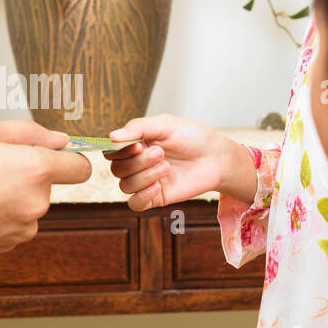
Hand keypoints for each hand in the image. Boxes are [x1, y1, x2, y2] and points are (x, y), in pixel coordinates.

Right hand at [0, 120, 91, 274]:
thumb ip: (30, 133)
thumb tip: (60, 140)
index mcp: (34, 170)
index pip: (80, 168)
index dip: (69, 159)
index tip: (54, 156)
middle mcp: (34, 204)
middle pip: (50, 186)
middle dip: (29, 175)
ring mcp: (20, 229)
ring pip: (30, 207)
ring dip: (13, 197)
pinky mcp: (5, 245)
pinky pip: (13, 225)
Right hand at [107, 114, 256, 210]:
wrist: (216, 157)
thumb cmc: (193, 137)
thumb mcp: (165, 124)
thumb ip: (138, 127)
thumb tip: (112, 136)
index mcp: (135, 144)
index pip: (111, 151)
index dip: (119, 150)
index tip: (138, 144)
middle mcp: (137, 163)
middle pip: (117, 169)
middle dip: (138, 162)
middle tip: (160, 153)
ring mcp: (145, 181)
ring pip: (125, 185)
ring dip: (144, 175)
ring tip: (166, 166)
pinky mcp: (155, 197)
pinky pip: (135, 203)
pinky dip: (142, 195)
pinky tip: (157, 186)